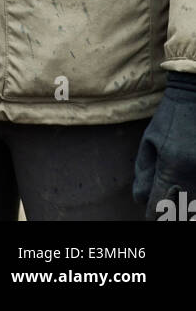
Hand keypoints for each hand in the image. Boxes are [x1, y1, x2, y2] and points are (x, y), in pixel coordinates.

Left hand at [132, 71, 195, 218]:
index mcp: (172, 167)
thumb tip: (141, 199)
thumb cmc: (171, 117)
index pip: (159, 208)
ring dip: (186, 203)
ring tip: (179, 185)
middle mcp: (195, 175)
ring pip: (195, 207)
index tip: (153, 207)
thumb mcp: (150, 140)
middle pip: (181, 214)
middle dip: (171, 210)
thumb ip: (143, 171)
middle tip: (167, 197)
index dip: (153, 210)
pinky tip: (190, 175)